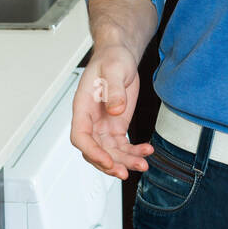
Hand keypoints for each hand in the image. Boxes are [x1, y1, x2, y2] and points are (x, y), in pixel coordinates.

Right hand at [70, 44, 153, 178]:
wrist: (120, 56)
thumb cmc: (111, 59)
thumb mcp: (114, 70)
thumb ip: (114, 90)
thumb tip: (116, 110)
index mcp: (82, 107)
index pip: (80, 137)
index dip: (92, 152)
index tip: (107, 161)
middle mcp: (91, 120)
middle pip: (95, 151)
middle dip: (110, 164)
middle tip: (126, 172)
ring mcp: (103, 126)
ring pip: (110, 152)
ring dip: (125, 161)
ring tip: (143, 164)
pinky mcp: (116, 127)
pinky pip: (123, 146)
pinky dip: (134, 151)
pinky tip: (147, 151)